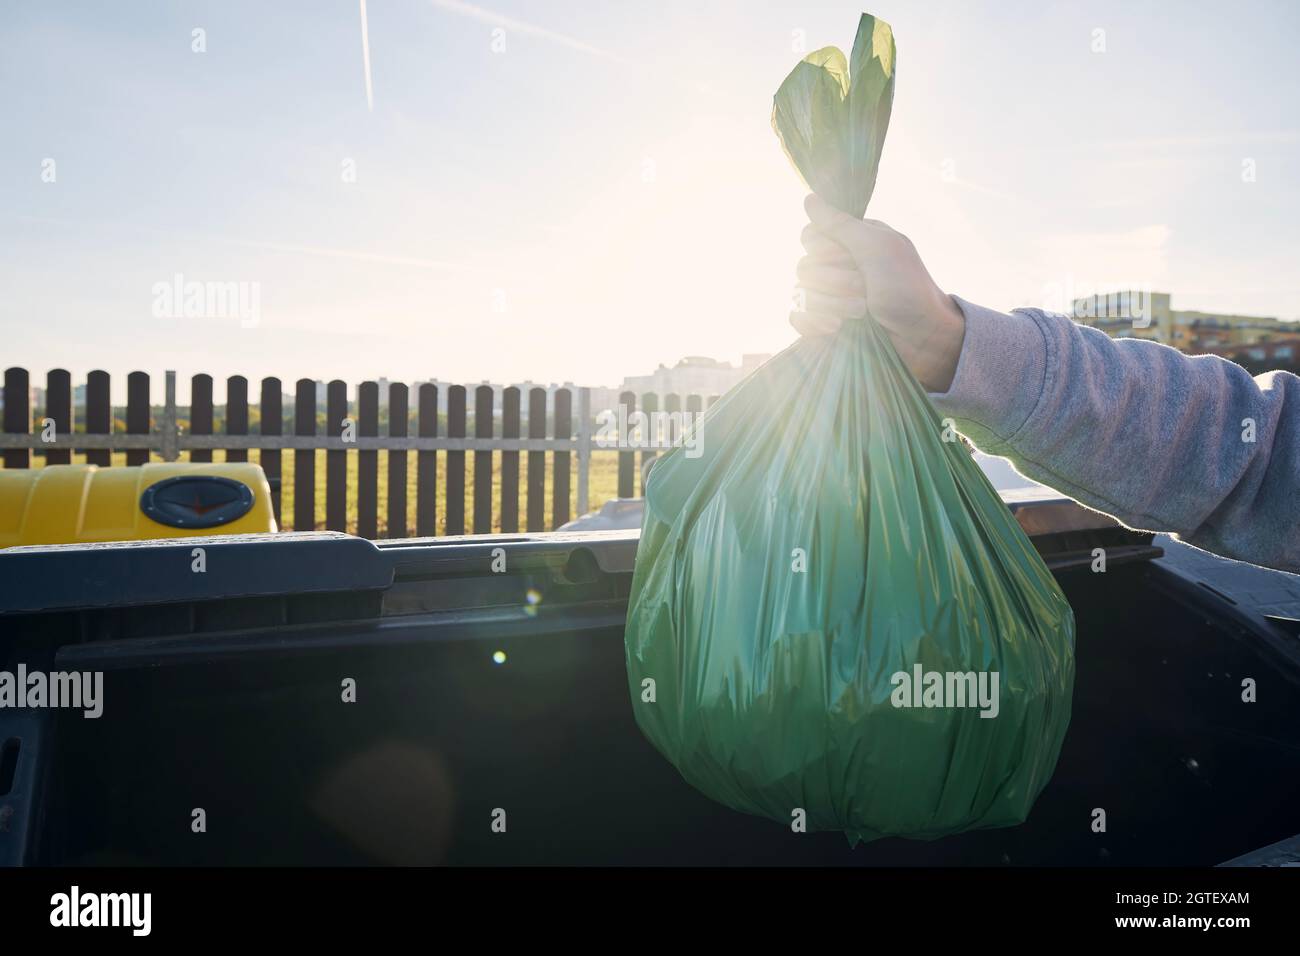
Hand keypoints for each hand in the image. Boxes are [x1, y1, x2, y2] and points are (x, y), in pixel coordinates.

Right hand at [791, 194, 965, 392]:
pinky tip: (835, 328)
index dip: (822, 248)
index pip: (810, 236)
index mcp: (851, 243)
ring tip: (860, 312)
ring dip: (832, 304)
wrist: (921, 336)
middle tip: (864, 288)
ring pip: (800, 294)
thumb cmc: (907, 288)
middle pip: (804, 266)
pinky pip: (797, 319)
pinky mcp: (825, 324)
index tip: (846, 256)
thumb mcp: (877, 247)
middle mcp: (837, 267)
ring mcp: (830, 297)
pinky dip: (813, 323)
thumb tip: (808, 198)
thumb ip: (840, 224)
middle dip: (834, 281)